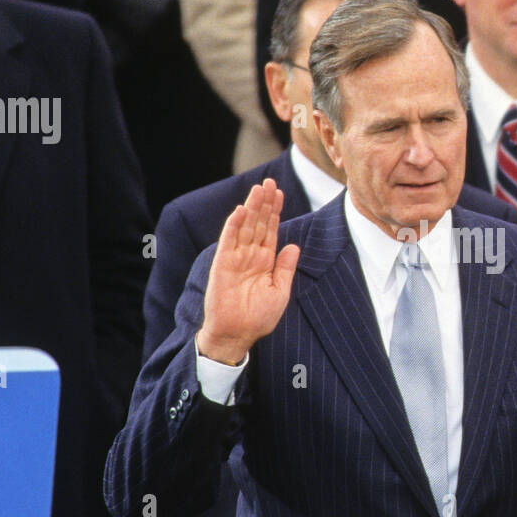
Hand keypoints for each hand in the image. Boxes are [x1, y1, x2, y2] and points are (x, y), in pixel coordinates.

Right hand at [196, 179, 299, 364]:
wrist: (237, 335)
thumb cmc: (258, 318)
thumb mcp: (280, 291)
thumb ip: (286, 267)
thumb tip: (294, 245)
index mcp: (265, 261)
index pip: (271, 230)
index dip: (275, 211)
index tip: (279, 193)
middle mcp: (250, 256)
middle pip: (258, 223)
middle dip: (264, 203)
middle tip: (270, 181)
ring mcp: (236, 258)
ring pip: (245, 227)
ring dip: (251, 207)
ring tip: (258, 188)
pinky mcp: (222, 264)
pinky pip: (228, 241)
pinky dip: (233, 226)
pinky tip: (240, 211)